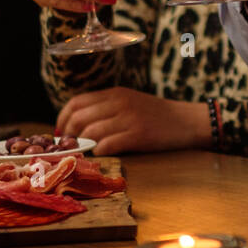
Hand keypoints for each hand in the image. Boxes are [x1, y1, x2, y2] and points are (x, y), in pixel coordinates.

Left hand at [56, 87, 209, 154]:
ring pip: (91, 132)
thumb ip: (106, 108)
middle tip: (70, 146)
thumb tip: (76, 124)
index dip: (63, 118)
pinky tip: (102, 154)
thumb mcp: (130, 102)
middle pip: (79, 117)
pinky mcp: (138, 135)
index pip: (77, 102)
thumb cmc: (156, 115)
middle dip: (69, 135)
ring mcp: (129, 119)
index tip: (61, 132)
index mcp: (115, 93)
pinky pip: (107, 145)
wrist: (186, 121)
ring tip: (86, 152)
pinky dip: (100, 152)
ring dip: (83, 146)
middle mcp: (119, 103)